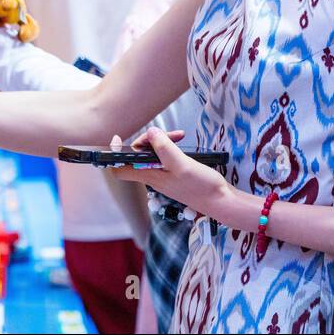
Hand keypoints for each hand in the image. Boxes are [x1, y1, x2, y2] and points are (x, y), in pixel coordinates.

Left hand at [110, 127, 227, 216]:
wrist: (219, 201)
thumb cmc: (201, 186)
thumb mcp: (182, 165)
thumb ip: (164, 149)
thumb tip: (150, 133)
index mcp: (151, 176)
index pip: (120, 169)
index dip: (114, 155)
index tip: (118, 138)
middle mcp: (154, 177)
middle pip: (137, 156)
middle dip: (149, 140)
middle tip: (167, 133)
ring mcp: (164, 176)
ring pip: (152, 155)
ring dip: (162, 141)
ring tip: (179, 135)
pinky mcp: (174, 174)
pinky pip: (164, 157)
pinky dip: (170, 147)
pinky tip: (181, 142)